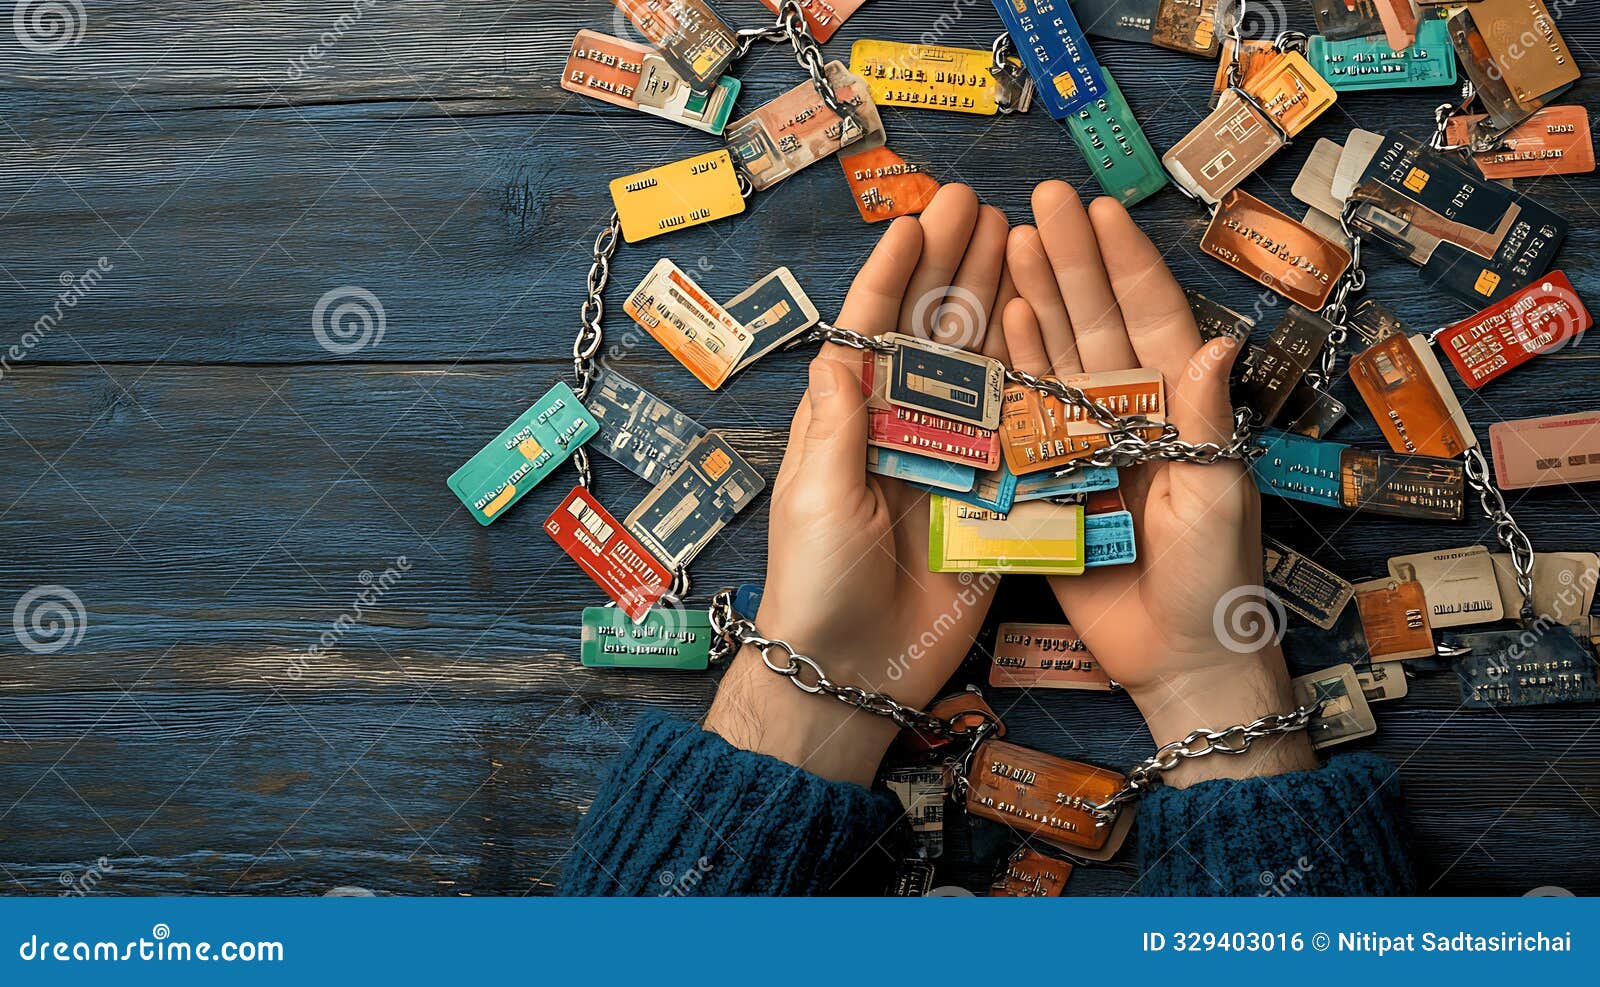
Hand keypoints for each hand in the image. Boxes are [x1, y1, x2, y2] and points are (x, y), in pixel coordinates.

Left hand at [706, 184, 1012, 785]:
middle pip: (932, 335)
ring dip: (995, 307)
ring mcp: (947, 460)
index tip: (916, 219)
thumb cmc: (815, 583)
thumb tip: (840, 347)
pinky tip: (1045, 331)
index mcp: (848, 421)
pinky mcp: (989, 498)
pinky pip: (1015, 432)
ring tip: (1018, 243)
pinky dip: (1030, 382)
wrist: (853, 667)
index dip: (893, 275)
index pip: (871, 331)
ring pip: (978, 369)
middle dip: (953, 269)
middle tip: (981, 207)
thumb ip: (835, 423)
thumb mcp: (814, 497)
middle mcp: (899, 430)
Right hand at [1003, 182, 1314, 785]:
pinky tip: (999, 320)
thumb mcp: (1218, 496)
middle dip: (1072, 261)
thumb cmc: (1215, 579)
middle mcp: (1133, 412)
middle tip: (1042, 201)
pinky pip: (1028, 414)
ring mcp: (1090, 441)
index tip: (1100, 210)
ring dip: (1038, 299)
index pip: (1153, 320)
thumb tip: (1218, 344)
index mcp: (1182, 407)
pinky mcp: (1052, 478)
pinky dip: (1014, 365)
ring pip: (1058, 356)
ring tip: (1013, 244)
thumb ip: (1209, 421)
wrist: (1176, 657)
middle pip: (1098, 323)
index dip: (1126, 265)